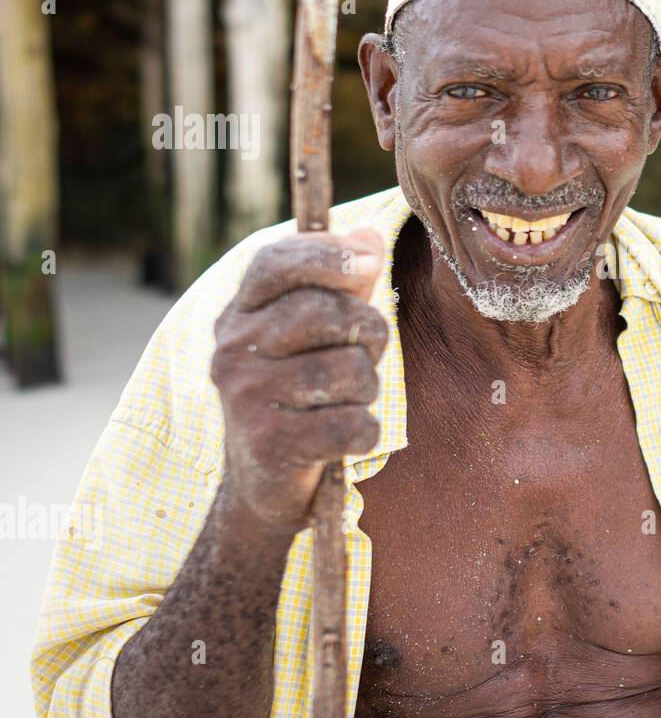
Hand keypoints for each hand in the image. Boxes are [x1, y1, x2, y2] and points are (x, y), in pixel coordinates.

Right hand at [210, 228, 388, 532]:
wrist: (263, 481)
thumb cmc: (302, 392)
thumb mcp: (317, 332)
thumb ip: (344, 284)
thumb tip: (369, 237)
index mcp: (240, 313)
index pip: (276, 262)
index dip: (328, 254)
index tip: (371, 262)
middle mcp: (232, 349)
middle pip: (328, 313)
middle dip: (369, 333)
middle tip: (366, 353)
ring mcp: (246, 398)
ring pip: (350, 371)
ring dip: (367, 389)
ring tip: (345, 400)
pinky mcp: (270, 445)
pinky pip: (354, 425)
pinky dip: (364, 434)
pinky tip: (343, 438)